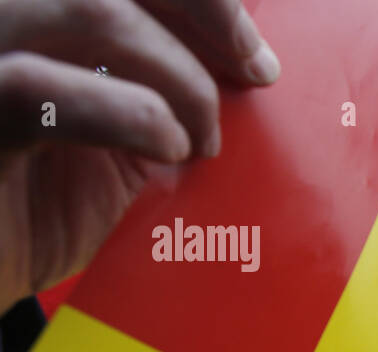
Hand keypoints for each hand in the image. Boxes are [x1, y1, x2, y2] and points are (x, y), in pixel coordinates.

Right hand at [0, 0, 279, 315]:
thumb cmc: (44, 208)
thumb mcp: (119, 143)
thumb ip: (164, 93)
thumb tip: (246, 67)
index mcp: (46, 18)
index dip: (203, 0)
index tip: (255, 51)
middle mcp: (11, 22)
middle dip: (205, 10)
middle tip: (257, 72)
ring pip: (91, 9)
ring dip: (178, 72)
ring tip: (203, 138)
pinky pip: (40, 90)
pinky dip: (131, 114)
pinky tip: (170, 151)